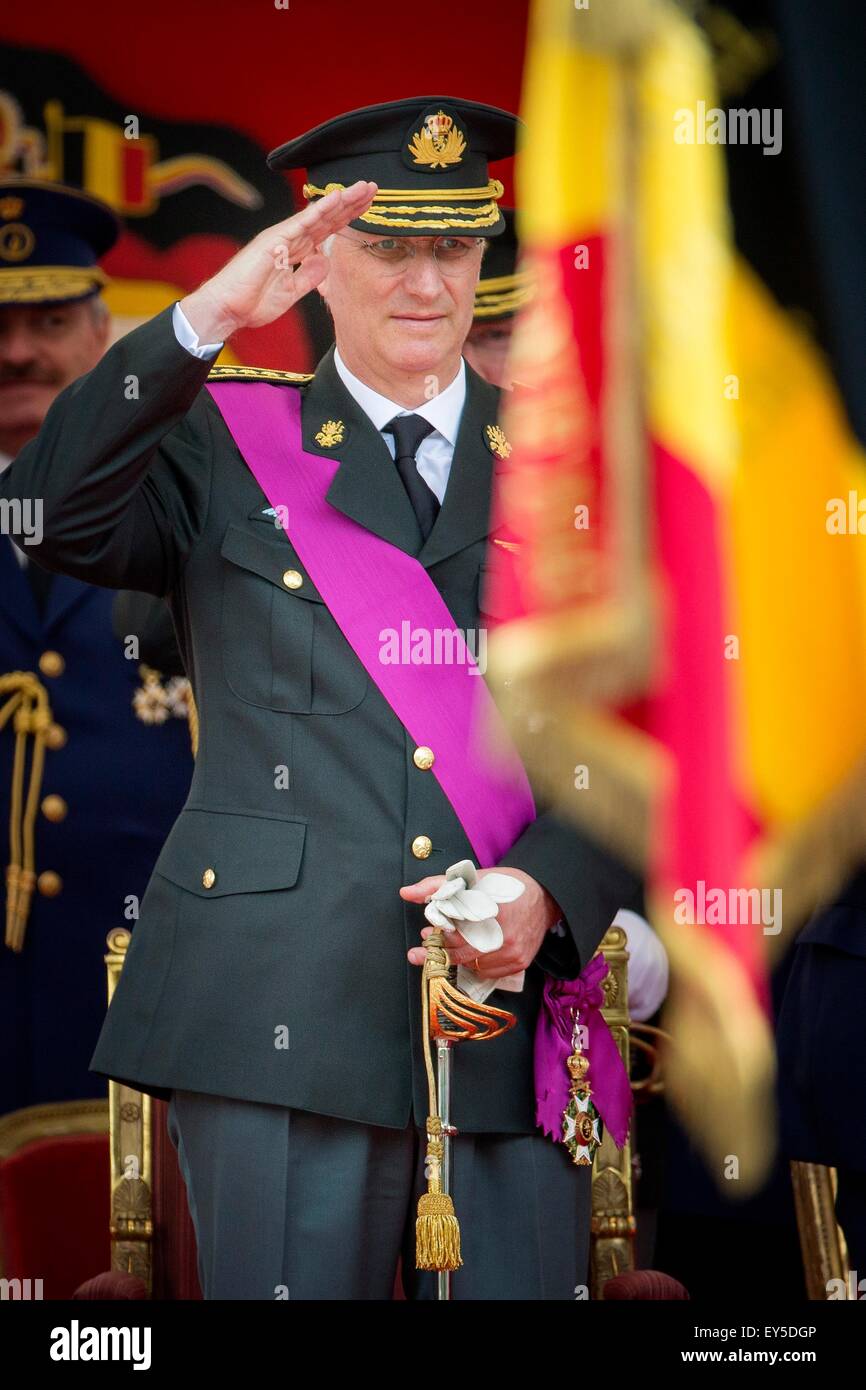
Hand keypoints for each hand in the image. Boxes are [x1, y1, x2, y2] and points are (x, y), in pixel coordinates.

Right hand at [179, 180, 377, 340]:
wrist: (227, 309)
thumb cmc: (252, 302)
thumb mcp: (291, 292)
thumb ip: (309, 276)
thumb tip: (325, 262)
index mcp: (295, 250)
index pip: (327, 230)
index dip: (347, 218)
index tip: (368, 208)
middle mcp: (290, 238)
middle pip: (327, 218)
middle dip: (351, 204)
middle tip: (373, 188)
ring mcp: (282, 237)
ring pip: (317, 215)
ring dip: (341, 201)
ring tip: (362, 188)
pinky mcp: (274, 240)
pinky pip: (301, 222)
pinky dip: (319, 210)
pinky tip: (336, 199)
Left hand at [400, 867, 561, 976]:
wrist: (544, 898)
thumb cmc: (507, 887)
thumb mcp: (475, 879)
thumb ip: (438, 885)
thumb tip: (406, 892)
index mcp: (492, 911)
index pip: (455, 932)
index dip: (438, 936)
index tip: (425, 934)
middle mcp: (505, 936)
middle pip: (462, 952)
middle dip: (440, 949)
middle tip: (427, 942)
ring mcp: (513, 953)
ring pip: (472, 965)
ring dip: (457, 957)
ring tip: (448, 944)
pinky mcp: (518, 963)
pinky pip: (487, 972)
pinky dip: (475, 964)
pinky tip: (471, 951)